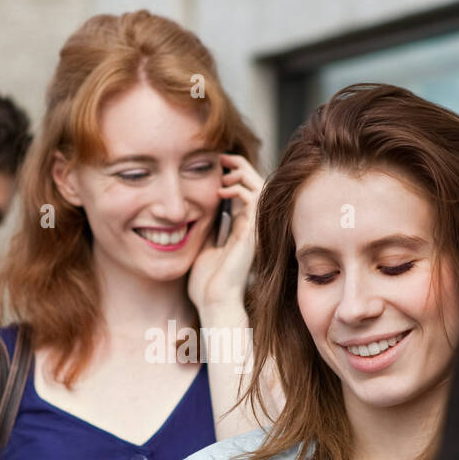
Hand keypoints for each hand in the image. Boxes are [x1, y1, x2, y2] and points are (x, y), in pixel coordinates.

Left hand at [187, 153, 263, 316]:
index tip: (216, 166)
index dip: (232, 176)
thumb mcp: (203, 245)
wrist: (213, 302)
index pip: (242, 193)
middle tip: (222, 157)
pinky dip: (240, 189)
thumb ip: (207, 227)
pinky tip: (222, 190)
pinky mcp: (253, 232)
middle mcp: (251, 227)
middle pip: (255, 186)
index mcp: (240, 230)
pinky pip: (254, 201)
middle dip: (240, 168)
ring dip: (242, 174)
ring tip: (223, 171)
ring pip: (259, 188)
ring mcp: (255, 229)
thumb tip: (198, 207)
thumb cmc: (207, 283)